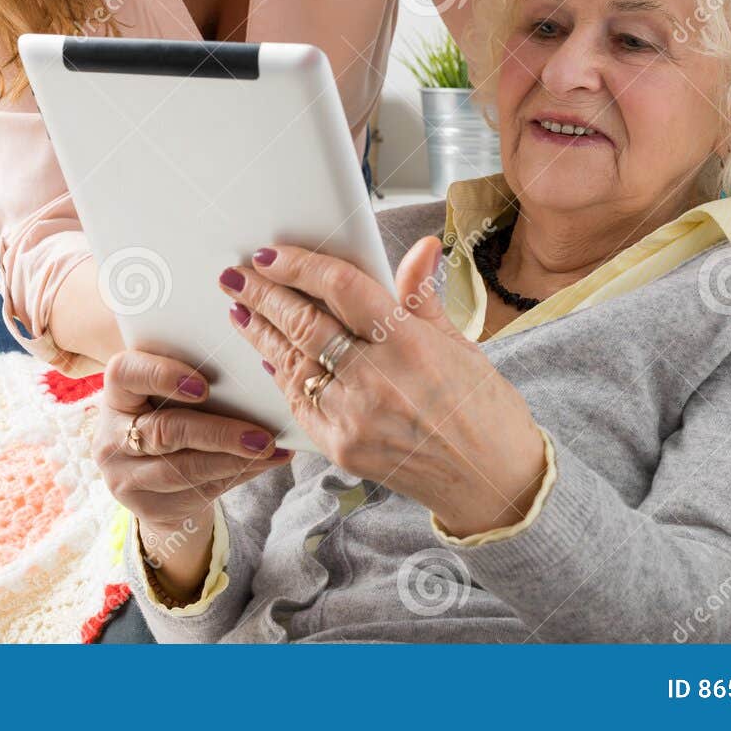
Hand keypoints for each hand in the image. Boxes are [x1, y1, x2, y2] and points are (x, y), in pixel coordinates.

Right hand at [93, 349, 293, 592]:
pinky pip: (196, 492)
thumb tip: (258, 381)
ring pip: (182, 470)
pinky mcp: (145, 508)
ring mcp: (122, 477)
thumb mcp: (171, 396)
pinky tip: (261, 465)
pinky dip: (235, 476)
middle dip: (218, 433)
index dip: (162, 375)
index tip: (205, 385)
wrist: (154, 479)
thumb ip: (197, 386)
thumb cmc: (170, 417)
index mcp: (117, 393)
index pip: (125, 373)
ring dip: (232, 461)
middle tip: (262, 436)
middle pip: (164, 430)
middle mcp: (110, 436)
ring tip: (269, 451)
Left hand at [218, 238, 546, 537]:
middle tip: (237, 275)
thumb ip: (422, 297)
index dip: (300, 266)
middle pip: (304, 323)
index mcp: (410, 343)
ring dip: (261, 333)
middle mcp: (377, 379)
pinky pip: (299, 403)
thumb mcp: (461, 345)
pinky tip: (268, 357)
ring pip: (292, 362)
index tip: (271, 254)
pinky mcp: (342, 447)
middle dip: (264, 294)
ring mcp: (354, 417)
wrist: (493, 483)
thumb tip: (421, 247)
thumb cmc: (484, 410)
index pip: (340, 288)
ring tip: (240, 309)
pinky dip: (281, 376)